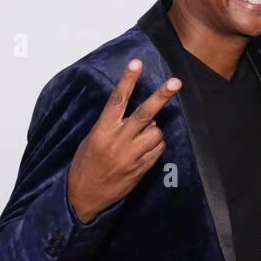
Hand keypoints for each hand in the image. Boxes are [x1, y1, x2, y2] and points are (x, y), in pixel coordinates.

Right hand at [66, 60, 180, 222]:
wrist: (84, 197)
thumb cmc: (85, 165)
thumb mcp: (91, 140)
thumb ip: (112, 125)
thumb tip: (133, 111)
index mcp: (101, 131)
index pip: (117, 100)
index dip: (127, 80)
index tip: (136, 63)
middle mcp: (118, 141)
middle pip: (144, 114)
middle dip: (161, 96)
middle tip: (176, 82)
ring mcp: (132, 155)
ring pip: (156, 132)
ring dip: (154, 129)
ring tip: (141, 137)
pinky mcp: (142, 167)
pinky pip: (158, 148)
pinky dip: (155, 144)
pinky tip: (144, 149)